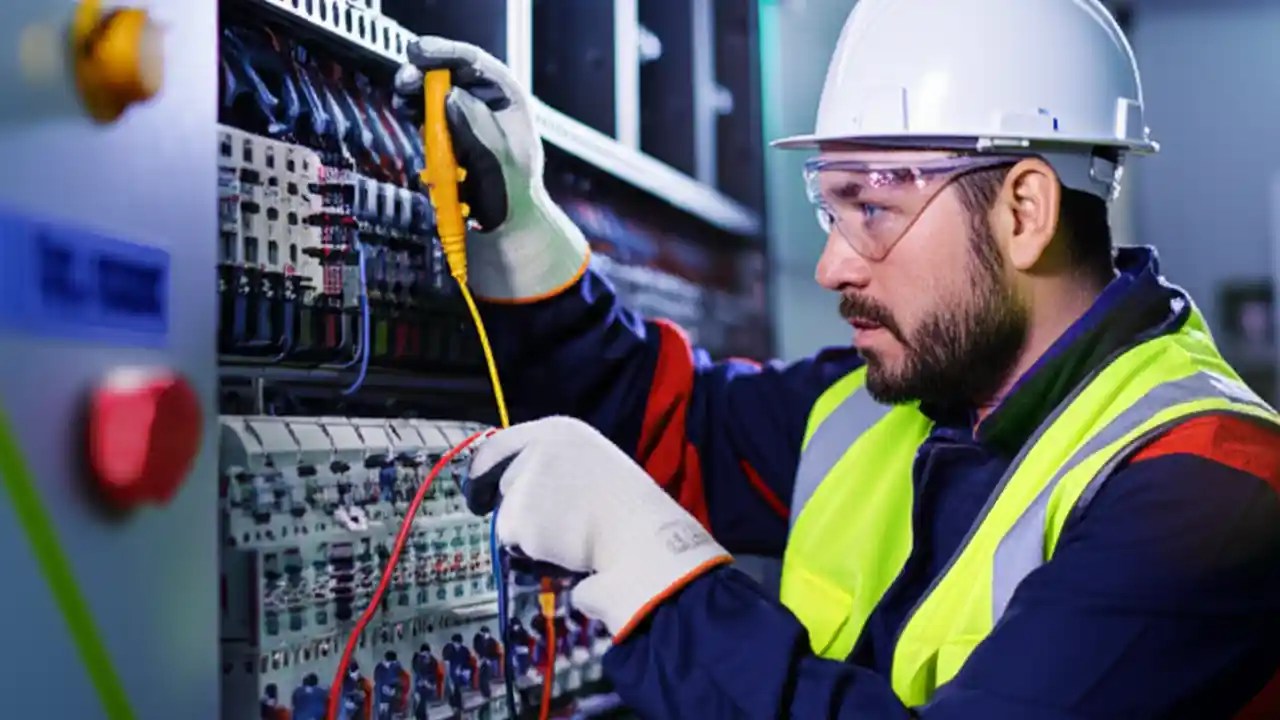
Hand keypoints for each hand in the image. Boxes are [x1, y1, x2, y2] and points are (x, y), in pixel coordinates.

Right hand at [394, 37, 588, 301]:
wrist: (504, 225)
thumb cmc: (512, 194)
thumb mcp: (500, 160)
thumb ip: (478, 126)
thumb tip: (452, 96)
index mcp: (508, 99)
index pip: (476, 63)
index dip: (446, 52)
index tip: (418, 52)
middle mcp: (486, 101)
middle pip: (449, 72)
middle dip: (424, 71)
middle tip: (404, 79)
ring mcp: (464, 116)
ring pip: (434, 91)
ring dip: (414, 90)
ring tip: (402, 98)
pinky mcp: (448, 133)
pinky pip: (427, 113)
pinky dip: (414, 111)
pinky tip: (406, 112)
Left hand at [466, 416, 732, 639]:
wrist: (641, 536)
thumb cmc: (629, 506)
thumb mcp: (592, 460)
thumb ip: (555, 463)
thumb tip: (523, 481)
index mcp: (557, 429)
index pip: (499, 444)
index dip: (484, 469)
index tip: (477, 489)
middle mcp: (535, 448)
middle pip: (504, 481)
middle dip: (518, 505)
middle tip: (556, 521)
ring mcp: (524, 482)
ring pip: (506, 514)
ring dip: (528, 529)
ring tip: (570, 532)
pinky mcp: (518, 517)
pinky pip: (512, 541)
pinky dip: (532, 550)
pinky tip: (563, 546)